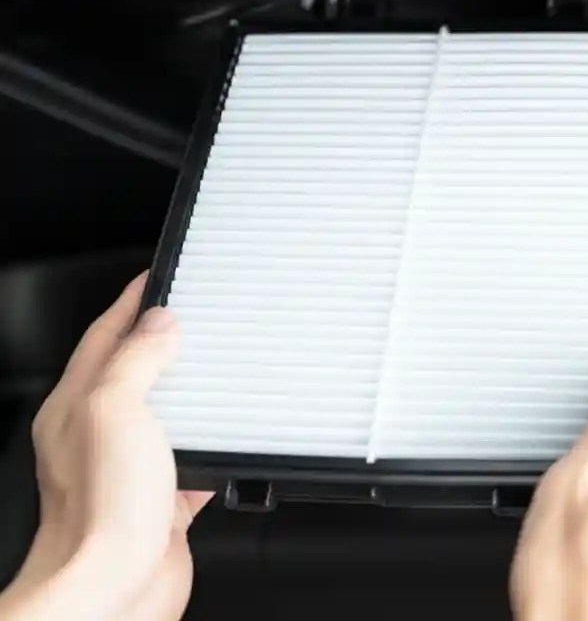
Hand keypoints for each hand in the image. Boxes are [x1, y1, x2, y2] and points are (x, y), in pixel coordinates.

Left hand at [0, 273, 211, 620]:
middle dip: (167, 342)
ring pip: (171, 415)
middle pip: (137, 373)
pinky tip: (237, 438)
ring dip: (197, 392)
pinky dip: (220, 445)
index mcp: (75, 406)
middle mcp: (100, 436)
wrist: (113, 586)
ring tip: (224, 367)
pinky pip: (198, 459)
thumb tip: (159, 323)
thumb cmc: (100, 510)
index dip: (132, 302)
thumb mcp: (115, 410)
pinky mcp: (166, 501)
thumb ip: (137, 362)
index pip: (104, 336)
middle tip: (200, 315)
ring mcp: (133, 469)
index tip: (160, 276)